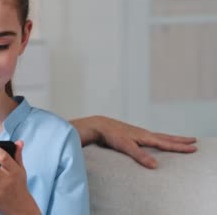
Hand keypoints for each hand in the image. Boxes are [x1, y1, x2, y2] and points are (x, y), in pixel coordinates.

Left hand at [71, 116, 196, 168]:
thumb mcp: (126, 146)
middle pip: (166, 137)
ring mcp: (138, 133)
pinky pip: (150, 137)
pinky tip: (155, 141)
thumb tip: (156, 165)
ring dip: (170, 138)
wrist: (99, 126)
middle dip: (180, 140)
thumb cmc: (111, 135)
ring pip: (158, 136)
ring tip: (178, 140)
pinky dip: (158, 139)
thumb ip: (140, 156)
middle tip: (194, 140)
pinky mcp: (132, 135)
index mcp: (145, 137)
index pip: (166, 143)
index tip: (194, 148)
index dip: (180, 147)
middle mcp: (144, 134)